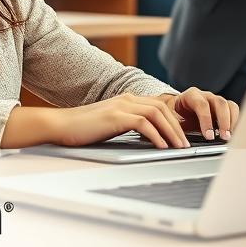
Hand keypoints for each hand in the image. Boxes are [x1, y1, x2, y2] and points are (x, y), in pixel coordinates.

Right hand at [50, 94, 189, 148]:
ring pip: (157, 114)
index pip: (159, 106)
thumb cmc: (83, 129)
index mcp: (127, 100)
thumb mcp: (111, 125)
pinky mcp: (115, 116)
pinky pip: (143, 123)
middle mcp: (127, 99)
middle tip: (185, 144)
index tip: (181, 136)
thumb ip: (128, 126)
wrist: (60, 126)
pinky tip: (161, 147)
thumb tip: (147, 139)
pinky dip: (156, 135)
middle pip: (162, 108)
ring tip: (178, 147)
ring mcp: (121, 106)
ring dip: (171, 131)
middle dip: (177, 127)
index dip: (173, 121)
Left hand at [158, 87, 238, 140]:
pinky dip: (234, 121)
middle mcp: (205, 96)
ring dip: (231, 122)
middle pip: (219, 103)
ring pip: (229, 105)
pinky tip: (231, 133)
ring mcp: (215, 100)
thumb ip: (175, 127)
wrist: (176, 111)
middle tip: (224, 137)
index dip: (206, 120)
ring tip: (229, 137)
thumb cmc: (173, 115)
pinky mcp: (222, 107)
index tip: (209, 136)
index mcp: (190, 96)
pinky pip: (233, 110)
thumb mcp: (170, 120)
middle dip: (223, 121)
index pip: (201, 104)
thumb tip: (179, 140)